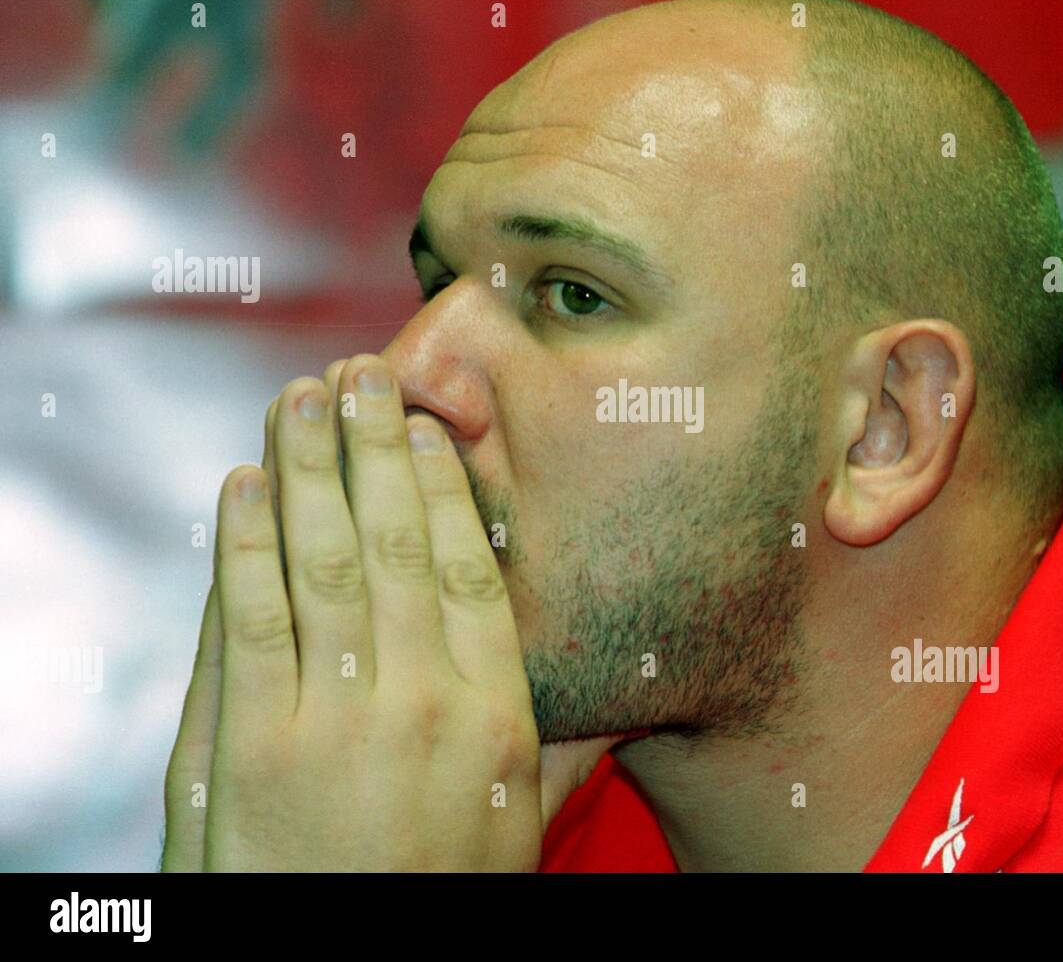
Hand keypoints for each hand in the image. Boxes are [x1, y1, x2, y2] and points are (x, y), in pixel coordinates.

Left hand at [162, 355, 616, 870]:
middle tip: (360, 374)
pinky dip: (241, 546)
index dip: (444, 491)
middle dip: (372, 449)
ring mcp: (326, 722)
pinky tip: (241, 487)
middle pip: (395, 546)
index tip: (427, 428)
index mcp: (492, 717)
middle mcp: (416, 705)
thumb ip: (561, 744)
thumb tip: (611, 686)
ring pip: (320, 564)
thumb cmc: (439, 898)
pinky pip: (247, 622)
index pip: (470, 573)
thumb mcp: (522, 827)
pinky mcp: (245, 749)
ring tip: (298, 398)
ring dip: (304, 471)